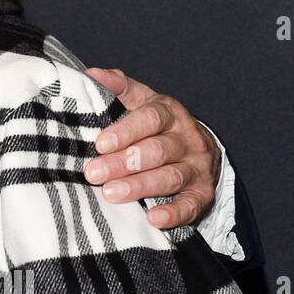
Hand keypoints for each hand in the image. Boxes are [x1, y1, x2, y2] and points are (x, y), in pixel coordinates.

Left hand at [82, 67, 220, 229]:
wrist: (199, 150)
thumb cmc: (157, 126)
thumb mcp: (142, 102)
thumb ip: (119, 88)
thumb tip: (90, 74)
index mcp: (169, 113)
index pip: (150, 118)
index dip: (126, 130)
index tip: (100, 143)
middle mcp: (186, 138)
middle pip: (157, 150)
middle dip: (124, 162)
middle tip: (94, 173)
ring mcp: (197, 167)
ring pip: (171, 176)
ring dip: (140, 186)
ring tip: (111, 193)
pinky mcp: (203, 194)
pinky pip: (190, 205)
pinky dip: (174, 213)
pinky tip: (154, 219)